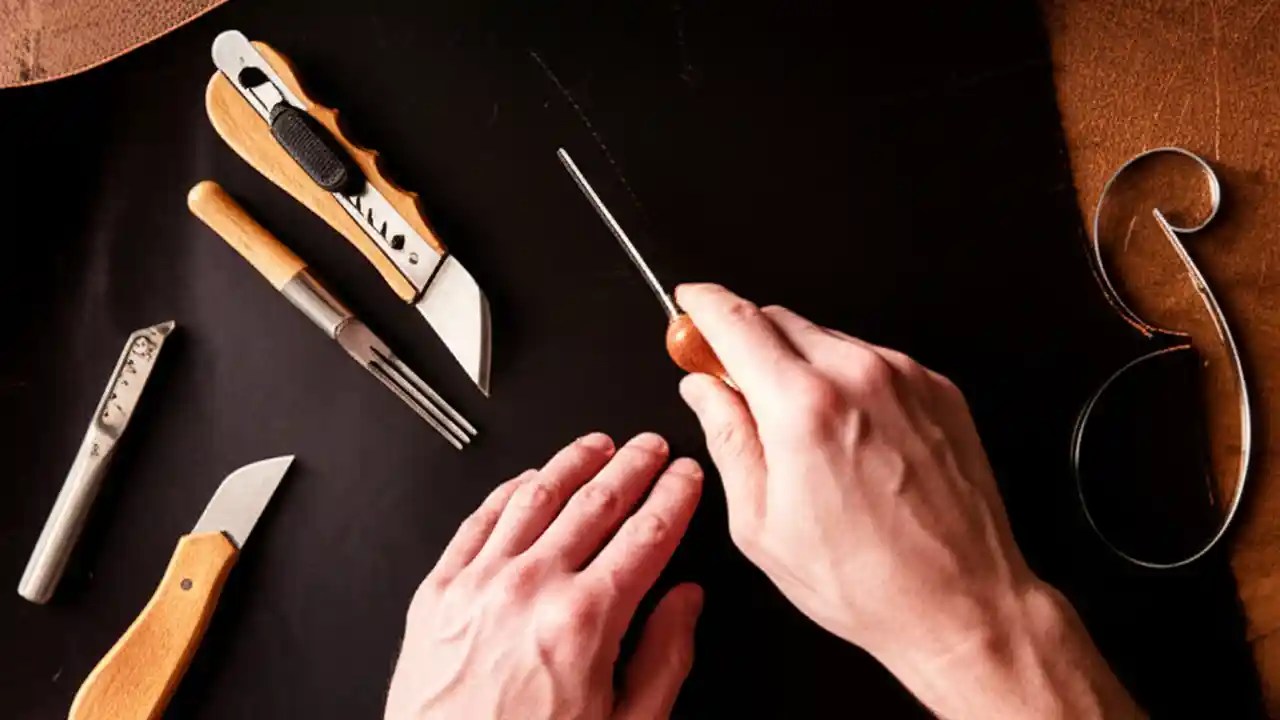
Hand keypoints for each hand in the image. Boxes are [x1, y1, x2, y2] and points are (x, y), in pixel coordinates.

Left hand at [385, 433, 702, 719]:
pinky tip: (529, 480)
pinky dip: (509, 491)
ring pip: (535, 497)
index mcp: (584, 622)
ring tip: (598, 445)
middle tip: (652, 446)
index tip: (687, 476)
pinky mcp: (437, 594)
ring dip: (573, 463)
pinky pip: (478, 521)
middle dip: (633, 465)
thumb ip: (665, 658)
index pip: (647, 534)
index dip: (675, 496)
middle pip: (596, 502)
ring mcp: (478, 585)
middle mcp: (530, 589)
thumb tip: (685, 601)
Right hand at [676, 284, 1141, 718]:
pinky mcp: (938, 389)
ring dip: (798, 364)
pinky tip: (849, 438)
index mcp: (803, 408)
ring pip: (828, 339)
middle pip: (780, 320)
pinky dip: (847, 381)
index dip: (702, 305)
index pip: (737, 321)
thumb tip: (703, 389)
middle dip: (746, 340)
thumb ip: (726, 437)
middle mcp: (858, 376)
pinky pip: (873, 362)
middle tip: (732, 381)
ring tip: (800, 432)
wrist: (961, 603)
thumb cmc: (865, 580)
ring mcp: (905, 377)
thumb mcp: (760, 522)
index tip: (689, 304)